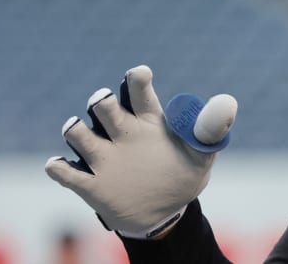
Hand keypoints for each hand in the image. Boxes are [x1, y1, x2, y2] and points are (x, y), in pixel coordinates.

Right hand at [45, 65, 237, 238]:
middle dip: (100, 101)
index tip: (140, 73)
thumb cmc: (182, 174)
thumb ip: (211, 130)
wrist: (163, 214)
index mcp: (148, 122)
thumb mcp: (201, 154)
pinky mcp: (92, 185)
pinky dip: (59, 168)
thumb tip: (229, 103)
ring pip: (79, 135)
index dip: (136, 79)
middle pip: (103, 107)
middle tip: (104, 103)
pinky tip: (59, 166)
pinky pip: (66, 173)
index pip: (138, 92)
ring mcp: (104, 158)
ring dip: (75, 130)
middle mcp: (122, 134)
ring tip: (77, 131)